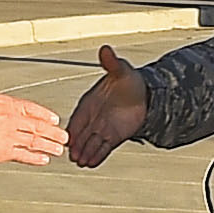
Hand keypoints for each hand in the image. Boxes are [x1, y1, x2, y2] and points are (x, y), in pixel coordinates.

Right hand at [0, 59, 66, 166]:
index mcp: (4, 104)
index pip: (29, 108)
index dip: (43, 114)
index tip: (54, 119)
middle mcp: (11, 120)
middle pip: (37, 126)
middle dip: (52, 132)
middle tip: (64, 137)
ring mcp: (10, 136)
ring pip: (35, 141)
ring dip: (48, 145)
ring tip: (59, 150)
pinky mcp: (5, 152)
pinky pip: (24, 155)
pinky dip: (35, 158)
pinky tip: (44, 160)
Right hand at [65, 43, 152, 167]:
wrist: (144, 95)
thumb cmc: (129, 82)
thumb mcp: (121, 71)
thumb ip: (112, 64)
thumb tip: (106, 49)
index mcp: (90, 102)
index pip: (78, 116)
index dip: (74, 127)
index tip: (69, 136)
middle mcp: (93, 117)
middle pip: (83, 134)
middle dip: (78, 145)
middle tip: (72, 155)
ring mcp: (102, 128)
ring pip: (92, 143)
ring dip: (86, 152)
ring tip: (81, 162)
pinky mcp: (113, 136)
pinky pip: (103, 148)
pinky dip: (98, 155)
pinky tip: (91, 164)